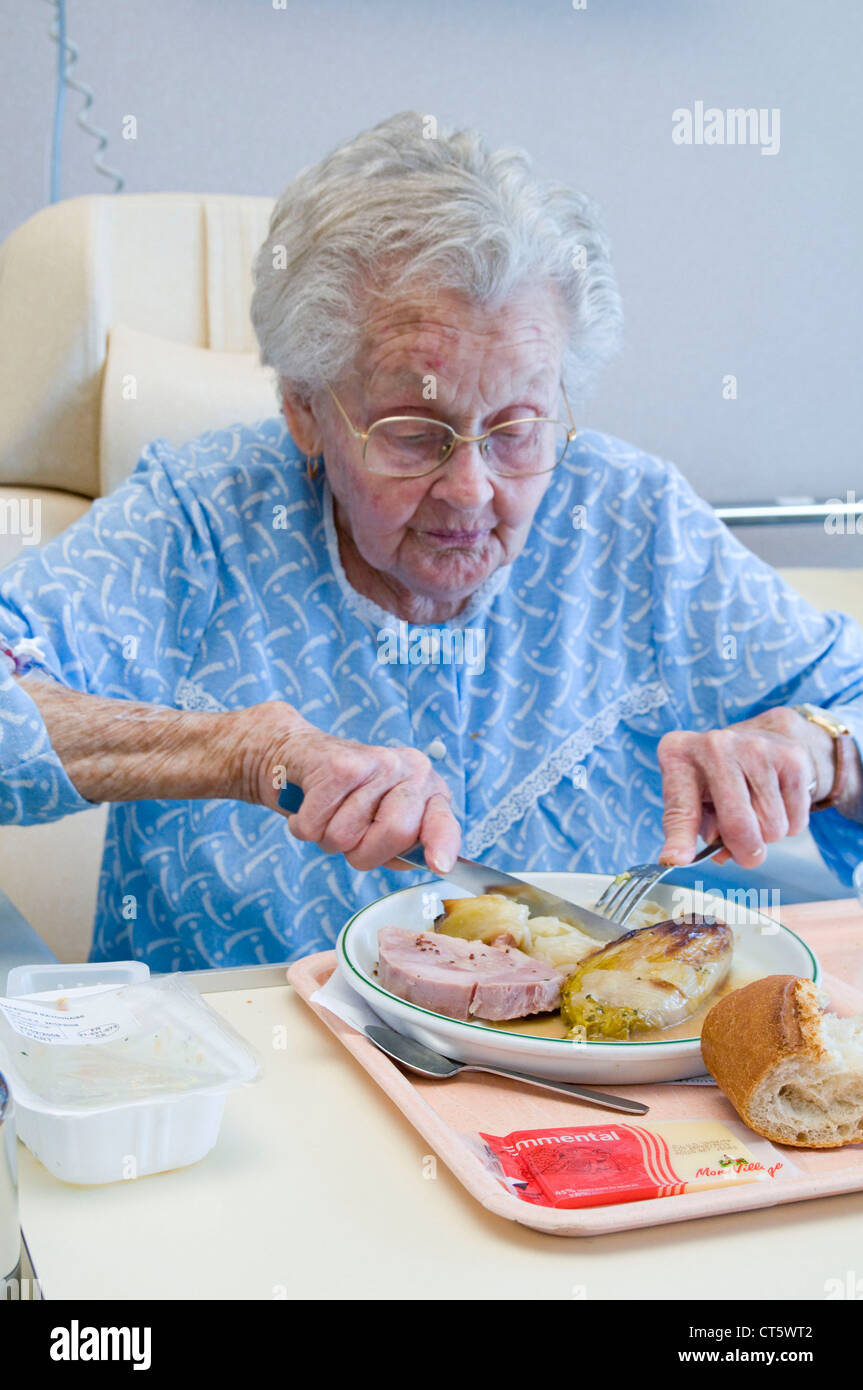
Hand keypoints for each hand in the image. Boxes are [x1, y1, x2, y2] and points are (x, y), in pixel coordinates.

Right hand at [244, 703, 459, 872]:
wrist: (297, 755)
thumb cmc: (345, 799)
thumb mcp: (382, 823)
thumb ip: (404, 845)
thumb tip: (429, 862)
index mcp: (428, 790)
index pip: (443, 823)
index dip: (442, 846)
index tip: (439, 865)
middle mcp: (411, 771)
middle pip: (395, 834)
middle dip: (363, 852)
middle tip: (351, 834)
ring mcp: (379, 763)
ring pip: (346, 836)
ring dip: (326, 837)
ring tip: (329, 812)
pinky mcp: (341, 765)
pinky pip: (316, 825)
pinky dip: (303, 825)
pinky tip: (309, 803)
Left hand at [656, 707, 835, 868]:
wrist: (762, 739)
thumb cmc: (717, 776)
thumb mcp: (690, 795)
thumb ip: (690, 831)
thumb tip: (701, 858)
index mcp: (679, 754)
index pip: (681, 808)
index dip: (681, 839)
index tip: (676, 860)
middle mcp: (716, 745)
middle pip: (738, 825)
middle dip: (744, 851)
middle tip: (744, 851)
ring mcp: (757, 748)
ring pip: (772, 828)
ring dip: (767, 834)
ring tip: (756, 812)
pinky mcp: (792, 757)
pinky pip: (796, 820)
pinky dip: (789, 823)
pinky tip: (776, 801)